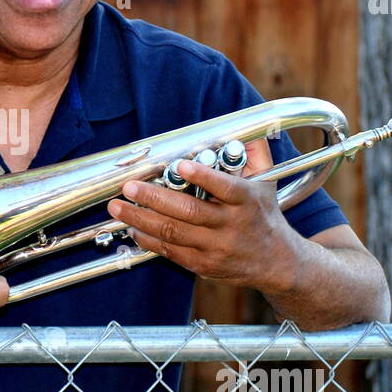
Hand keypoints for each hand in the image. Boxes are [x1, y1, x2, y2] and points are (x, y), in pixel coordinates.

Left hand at [105, 138, 298, 293]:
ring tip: (117, 207)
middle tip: (128, 186)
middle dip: (154, 198)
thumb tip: (241, 127)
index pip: (225, 188)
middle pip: (188, 212)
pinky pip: (170, 251)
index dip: (203, 178)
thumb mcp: (267, 182)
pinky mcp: (203, 265)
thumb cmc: (263, 214)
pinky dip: (148, 239)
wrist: (274, 263)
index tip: (180, 166)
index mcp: (246, 201)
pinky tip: (131, 227)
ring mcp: (215, 248)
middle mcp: (230, 226)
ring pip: (173, 233)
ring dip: (141, 219)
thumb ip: (254, 153)